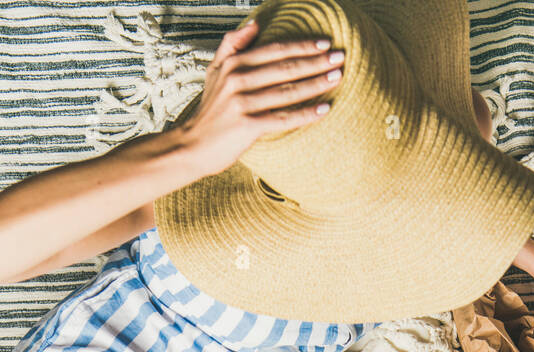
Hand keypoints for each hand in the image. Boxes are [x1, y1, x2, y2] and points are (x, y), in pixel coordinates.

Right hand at [176, 19, 344, 176]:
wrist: (192, 146)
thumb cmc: (209, 110)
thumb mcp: (214, 70)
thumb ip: (232, 45)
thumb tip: (255, 24)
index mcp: (234, 63)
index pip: (275, 50)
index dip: (302, 45)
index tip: (325, 43)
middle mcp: (238, 80)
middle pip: (285, 68)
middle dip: (316, 61)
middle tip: (341, 57)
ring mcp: (243, 103)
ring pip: (287, 90)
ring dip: (315, 83)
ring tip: (338, 77)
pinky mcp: (247, 126)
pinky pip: (283, 118)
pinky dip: (305, 114)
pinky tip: (325, 109)